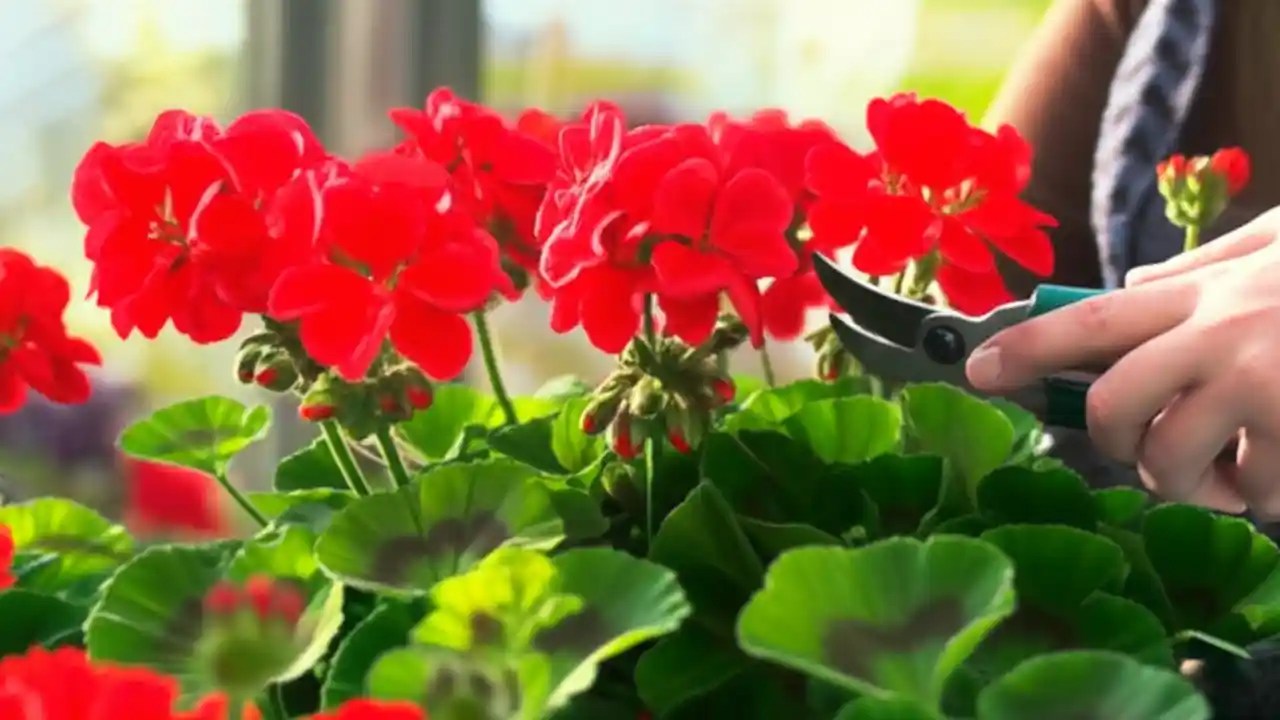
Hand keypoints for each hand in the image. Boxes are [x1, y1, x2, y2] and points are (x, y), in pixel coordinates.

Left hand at [965, 207, 1279, 515]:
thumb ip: (1207, 268)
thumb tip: (1136, 284)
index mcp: (1210, 293)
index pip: (1094, 318)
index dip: (1028, 346)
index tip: (978, 368)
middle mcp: (1220, 333)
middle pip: (1110, 404)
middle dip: (1114, 441)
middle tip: (1153, 452)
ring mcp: (1258, 382)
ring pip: (1168, 461)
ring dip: (1193, 484)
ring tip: (1239, 470)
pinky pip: (1252, 492)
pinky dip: (1265, 495)